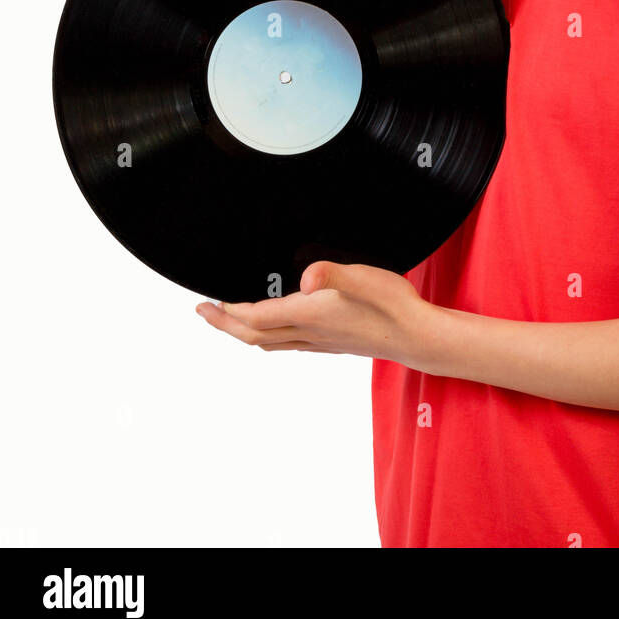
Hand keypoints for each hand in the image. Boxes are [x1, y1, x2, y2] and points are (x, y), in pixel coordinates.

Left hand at [195, 261, 439, 369]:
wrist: (416, 336)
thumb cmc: (392, 304)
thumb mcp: (364, 278)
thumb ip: (333, 274)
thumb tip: (305, 278)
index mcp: (310, 314)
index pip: (257, 318)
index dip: (228, 312)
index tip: (206, 302)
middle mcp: (308, 332)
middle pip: (254, 335)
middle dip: (225, 324)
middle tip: (202, 311)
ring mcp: (318, 341)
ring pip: (268, 342)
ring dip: (242, 331)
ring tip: (228, 318)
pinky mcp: (329, 343)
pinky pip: (286, 344)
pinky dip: (267, 336)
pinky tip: (273, 329)